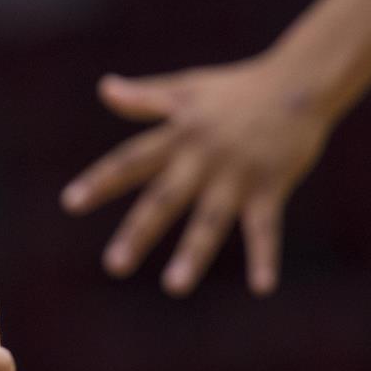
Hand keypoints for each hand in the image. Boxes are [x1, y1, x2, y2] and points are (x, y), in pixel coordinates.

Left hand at [60, 53, 334, 295]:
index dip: (101, 181)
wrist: (300, 81)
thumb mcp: (187, 89)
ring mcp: (237, 175)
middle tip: (114, 265)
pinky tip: (262, 288)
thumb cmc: (238, 88)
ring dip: (192, 255)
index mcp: (178, 135)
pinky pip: (266, 229)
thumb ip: (146, 97)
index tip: (70, 203)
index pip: (130, 161)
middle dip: (139, 232)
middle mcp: (202, 158)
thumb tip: (103, 89)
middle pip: (164, 199)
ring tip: (173, 286)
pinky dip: (264, 258)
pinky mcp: (270, 187)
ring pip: (210, 221)